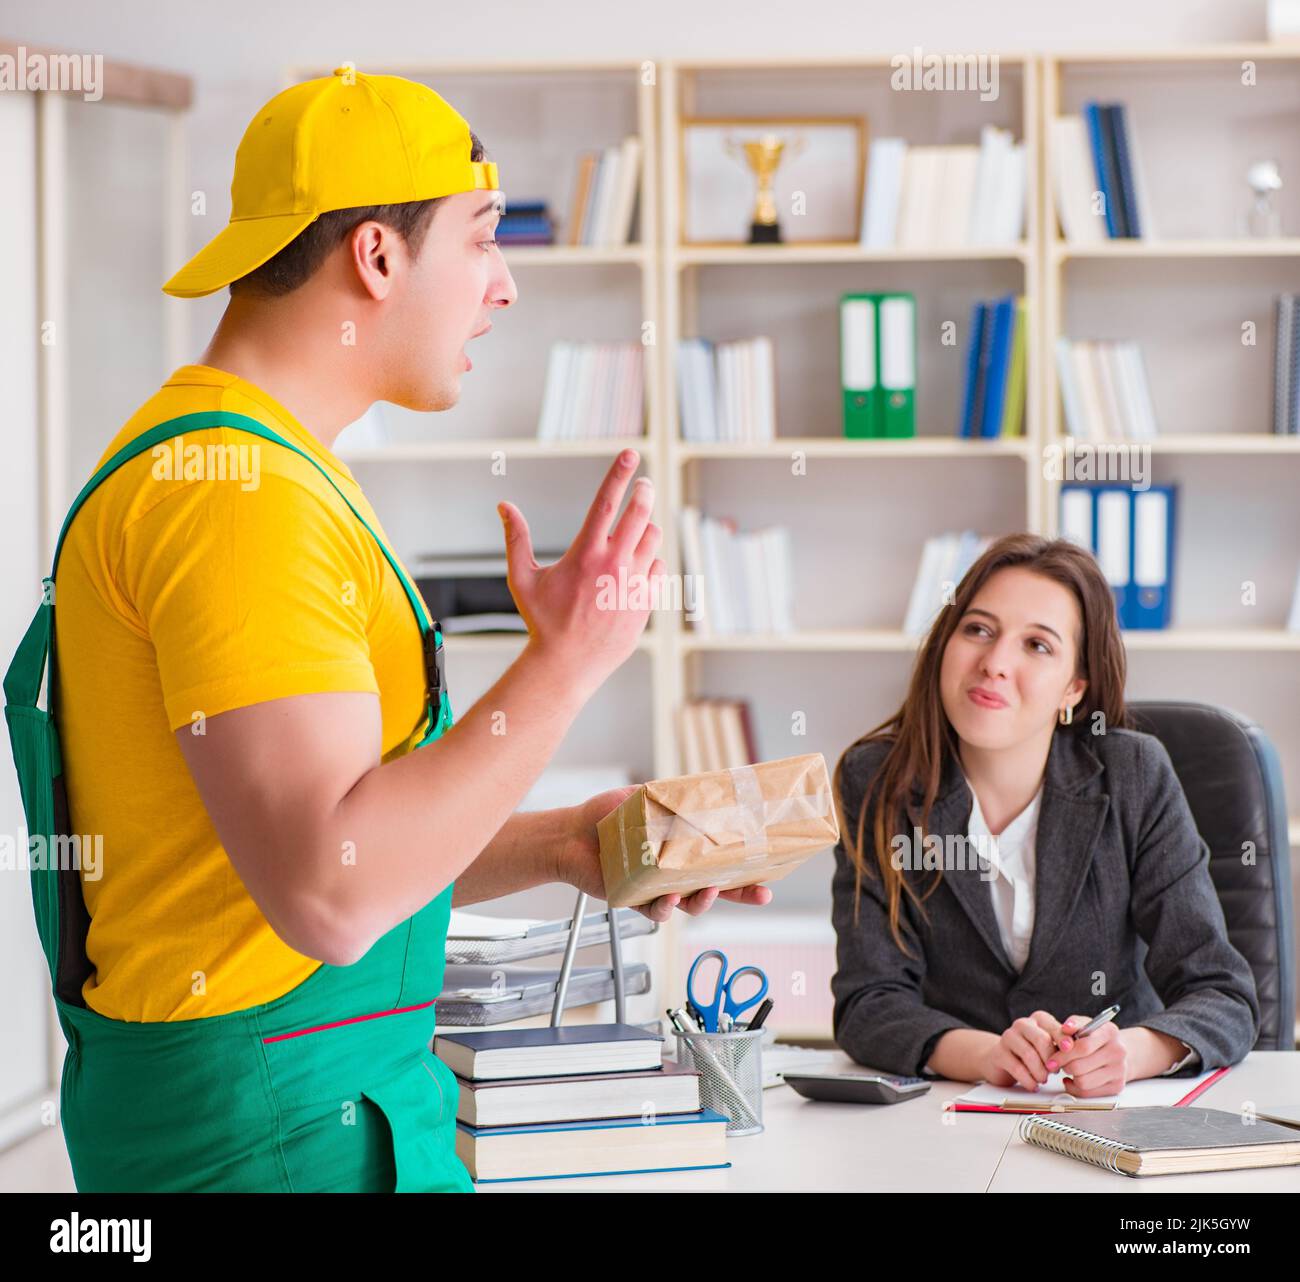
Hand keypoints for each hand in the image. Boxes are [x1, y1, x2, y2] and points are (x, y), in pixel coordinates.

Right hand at [499, 449, 663, 702]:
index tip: (632, 453)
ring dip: (646, 527)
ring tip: (636, 529)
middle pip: (640, 512)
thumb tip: (503, 505)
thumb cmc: (542, 621)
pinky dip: (650, 560)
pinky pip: (658, 567)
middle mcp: (613, 563)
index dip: (620, 473)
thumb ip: (515, 539)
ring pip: (653, 538)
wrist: (567, 664)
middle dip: (643, 491)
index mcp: (585, 553)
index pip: (607, 501)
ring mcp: (633, 582)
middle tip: (643, 484)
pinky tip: (637, 565)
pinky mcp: (646, 601)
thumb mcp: (522, 579)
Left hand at [561, 785, 773, 922]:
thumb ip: (676, 797)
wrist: (570, 831)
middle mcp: (674, 872)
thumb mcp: (647, 797)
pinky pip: (655, 910)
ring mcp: (656, 888)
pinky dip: (664, 906)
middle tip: (760, 893)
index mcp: (683, 850)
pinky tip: (668, 898)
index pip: (721, 863)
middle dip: (740, 894)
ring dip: (704, 901)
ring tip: (708, 891)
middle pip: (716, 889)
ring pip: (689, 904)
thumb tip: (706, 787)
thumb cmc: (607, 815)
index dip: (746, 873)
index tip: (770, 877)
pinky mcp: (634, 900)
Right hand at [979, 1010, 1069, 1092]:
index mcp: (1039, 1019)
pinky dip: (1029, 1080)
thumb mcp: (1049, 1046)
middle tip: (1055, 1071)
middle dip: (1051, 1060)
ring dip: (1040, 1072)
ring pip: (1029, 1055)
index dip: (1064, 1041)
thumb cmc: (1032, 1052)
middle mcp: (1022, 1024)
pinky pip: (1017, 1068)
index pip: (1054, 1028)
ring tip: (1043, 1079)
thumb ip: (1062, 1045)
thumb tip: (1078, 1051)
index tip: (1070, 1052)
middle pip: (1041, 1040)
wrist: (1001, 1059)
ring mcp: (1008, 1037)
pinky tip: (1033, 1084)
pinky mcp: (998, 1053)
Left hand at [1050, 1014, 1127, 1096]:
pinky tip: (1073, 1078)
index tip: (1051, 1059)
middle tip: (1055, 1064)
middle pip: (1080, 1067)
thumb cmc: (1094, 1036)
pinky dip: (1075, 1087)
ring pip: (1083, 1082)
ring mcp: (1120, 1071)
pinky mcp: (1117, 1086)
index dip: (1063, 1055)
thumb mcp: (1084, 1024)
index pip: (1083, 1047)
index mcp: (1109, 1032)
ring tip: (1067, 1068)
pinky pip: (1088, 1093)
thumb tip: (1065, 1028)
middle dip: (1063, 1066)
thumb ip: (1072, 1025)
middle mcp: (1118, 1052)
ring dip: (1070, 1076)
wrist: (1116, 1050)